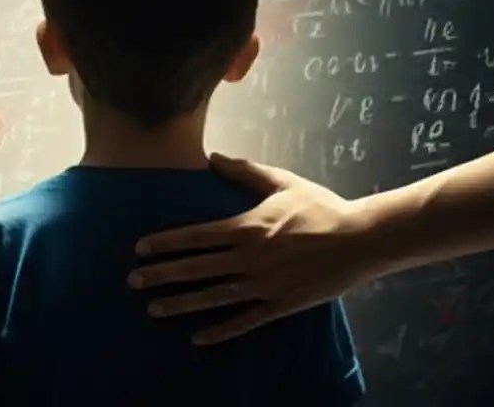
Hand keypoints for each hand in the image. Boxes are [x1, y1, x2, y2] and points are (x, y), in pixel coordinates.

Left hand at [126, 154, 381, 344]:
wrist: (361, 239)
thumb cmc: (321, 207)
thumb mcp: (282, 182)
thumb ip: (244, 170)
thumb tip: (213, 156)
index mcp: (247, 227)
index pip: (196, 236)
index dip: (165, 243)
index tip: (139, 249)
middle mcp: (250, 257)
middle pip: (197, 267)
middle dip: (162, 275)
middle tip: (132, 281)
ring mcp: (265, 284)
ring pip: (214, 296)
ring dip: (181, 304)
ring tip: (153, 310)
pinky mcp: (281, 304)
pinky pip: (245, 321)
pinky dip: (221, 331)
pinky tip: (197, 338)